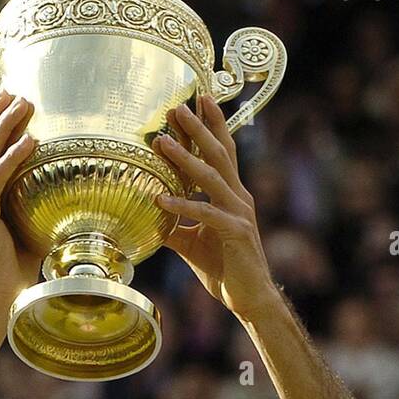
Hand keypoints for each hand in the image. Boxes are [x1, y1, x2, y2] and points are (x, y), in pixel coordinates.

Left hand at [154, 96, 277, 321]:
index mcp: (232, 195)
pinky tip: (160, 200)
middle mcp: (239, 197)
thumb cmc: (224, 269)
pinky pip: (206, 214)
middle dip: (199, 128)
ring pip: (211, 177)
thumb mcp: (192, 243)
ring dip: (185, 158)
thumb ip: (174, 226)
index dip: (211, 126)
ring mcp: (239, 213)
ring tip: (161, 141)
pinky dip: (182, 206)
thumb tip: (148, 216)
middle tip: (179, 105)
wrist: (250, 298)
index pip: (221, 153)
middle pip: (219, 154)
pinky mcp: (236, 233)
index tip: (197, 100)